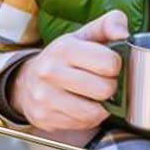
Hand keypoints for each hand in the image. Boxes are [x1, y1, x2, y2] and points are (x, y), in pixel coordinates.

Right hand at [9, 10, 127, 132]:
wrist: (26, 81)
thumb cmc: (63, 59)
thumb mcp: (82, 36)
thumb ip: (107, 25)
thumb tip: (123, 32)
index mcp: (63, 49)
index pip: (109, 63)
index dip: (115, 66)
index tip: (107, 66)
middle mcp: (50, 72)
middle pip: (104, 89)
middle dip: (109, 88)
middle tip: (100, 82)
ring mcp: (45, 96)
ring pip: (94, 111)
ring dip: (99, 106)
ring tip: (91, 96)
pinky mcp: (45, 117)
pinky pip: (82, 124)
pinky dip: (87, 118)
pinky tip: (79, 106)